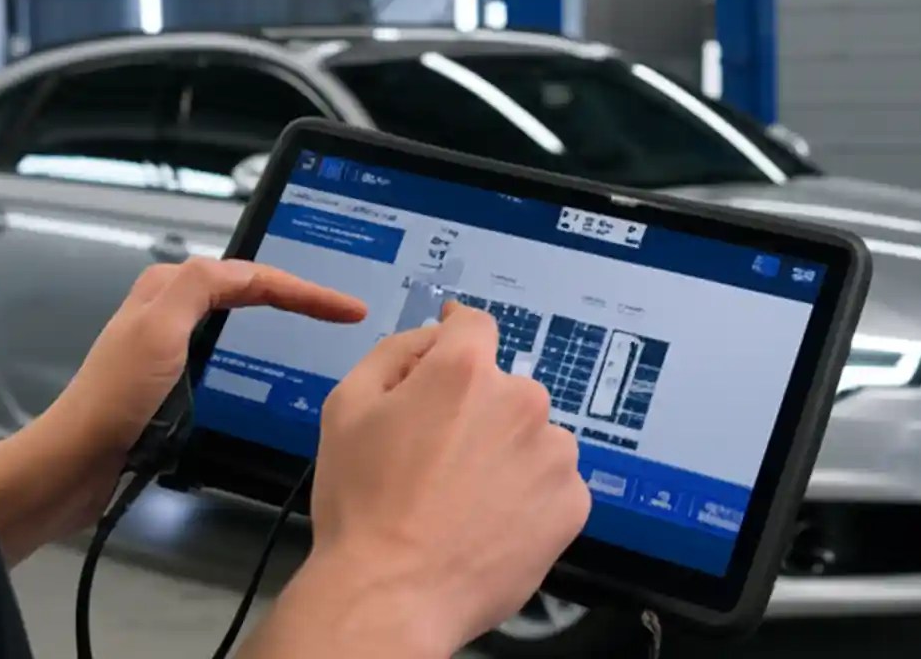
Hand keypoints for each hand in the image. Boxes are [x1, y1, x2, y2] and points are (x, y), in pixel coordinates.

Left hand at [54, 257, 366, 456]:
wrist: (77, 461)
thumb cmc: (119, 399)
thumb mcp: (160, 331)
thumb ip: (198, 288)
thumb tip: (242, 268)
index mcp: (169, 289)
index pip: (252, 276)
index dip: (305, 290)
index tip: (348, 310)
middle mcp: (169, 308)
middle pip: (247, 290)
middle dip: (297, 295)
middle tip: (342, 314)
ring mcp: (170, 343)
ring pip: (238, 316)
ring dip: (279, 317)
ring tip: (319, 331)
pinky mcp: (172, 377)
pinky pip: (227, 347)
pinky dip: (258, 347)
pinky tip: (270, 368)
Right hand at [267, 303, 590, 656]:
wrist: (393, 594)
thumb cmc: (361, 502)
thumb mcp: (347, 406)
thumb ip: (394, 353)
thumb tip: (432, 336)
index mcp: (465, 371)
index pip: (475, 326)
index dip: (455, 334)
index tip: (448, 348)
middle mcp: (522, 401)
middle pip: (503, 389)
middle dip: (476, 411)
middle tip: (437, 459)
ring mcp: (554, 454)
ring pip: (532, 438)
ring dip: (507, 454)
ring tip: (465, 499)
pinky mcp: (572, 503)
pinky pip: (552, 484)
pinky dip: (528, 497)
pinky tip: (490, 523)